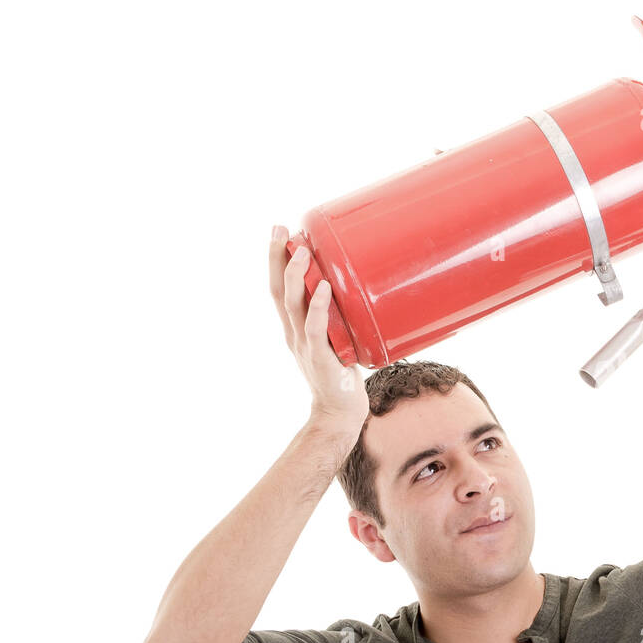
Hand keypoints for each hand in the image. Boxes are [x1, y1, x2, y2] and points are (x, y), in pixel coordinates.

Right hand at [268, 225, 369, 435]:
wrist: (340, 413)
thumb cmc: (343, 374)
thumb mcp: (339, 338)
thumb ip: (343, 316)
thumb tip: (367, 285)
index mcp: (294, 328)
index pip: (278, 288)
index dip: (275, 260)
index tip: (281, 231)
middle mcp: (293, 334)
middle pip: (278, 290)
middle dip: (276, 258)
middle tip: (280, 228)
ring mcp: (304, 346)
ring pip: (293, 305)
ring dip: (296, 276)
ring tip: (302, 250)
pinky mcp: (320, 358)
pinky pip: (316, 329)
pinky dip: (318, 307)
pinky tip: (324, 289)